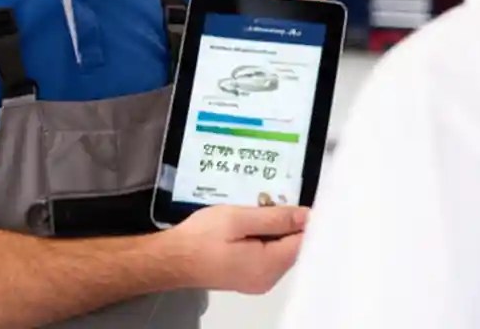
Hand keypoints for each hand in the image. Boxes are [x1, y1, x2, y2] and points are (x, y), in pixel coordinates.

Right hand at [166, 204, 308, 294]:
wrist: (173, 257)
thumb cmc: (201, 237)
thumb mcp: (239, 218)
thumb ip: (276, 218)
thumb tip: (307, 216)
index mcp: (268, 266)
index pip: (303, 241)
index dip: (305, 219)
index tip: (299, 199)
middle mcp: (269, 279)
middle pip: (294, 247)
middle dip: (288, 223)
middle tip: (270, 201)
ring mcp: (259, 281)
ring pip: (282, 250)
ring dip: (276, 229)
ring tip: (257, 211)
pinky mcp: (249, 277)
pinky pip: (269, 255)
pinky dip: (266, 238)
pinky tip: (252, 224)